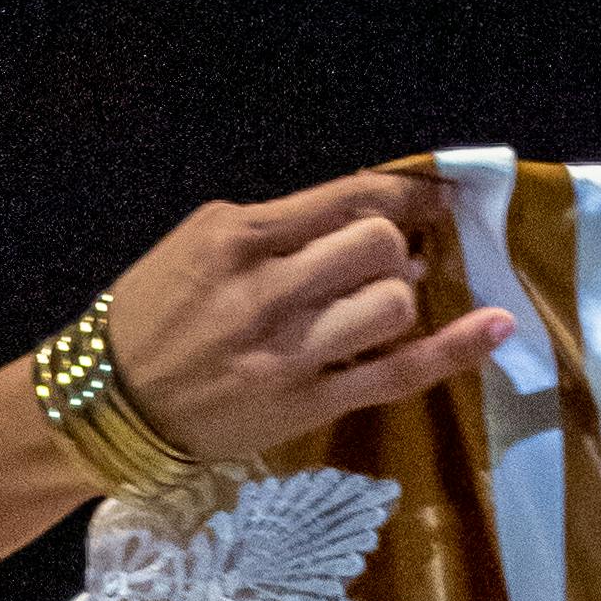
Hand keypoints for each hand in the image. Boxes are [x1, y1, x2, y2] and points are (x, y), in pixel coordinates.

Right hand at [94, 169, 509, 467]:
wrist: (102, 407)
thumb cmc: (147, 320)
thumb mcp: (198, 246)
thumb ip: (274, 227)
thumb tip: (363, 222)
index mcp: (239, 236)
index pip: (349, 196)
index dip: (406, 194)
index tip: (434, 199)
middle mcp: (266, 289)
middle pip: (378, 244)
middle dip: (397, 248)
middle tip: (388, 264)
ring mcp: (288, 351)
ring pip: (391, 303)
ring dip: (401, 297)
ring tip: (383, 304)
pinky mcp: (302, 404)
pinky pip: (396, 374)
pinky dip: (454, 349)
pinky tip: (498, 327)